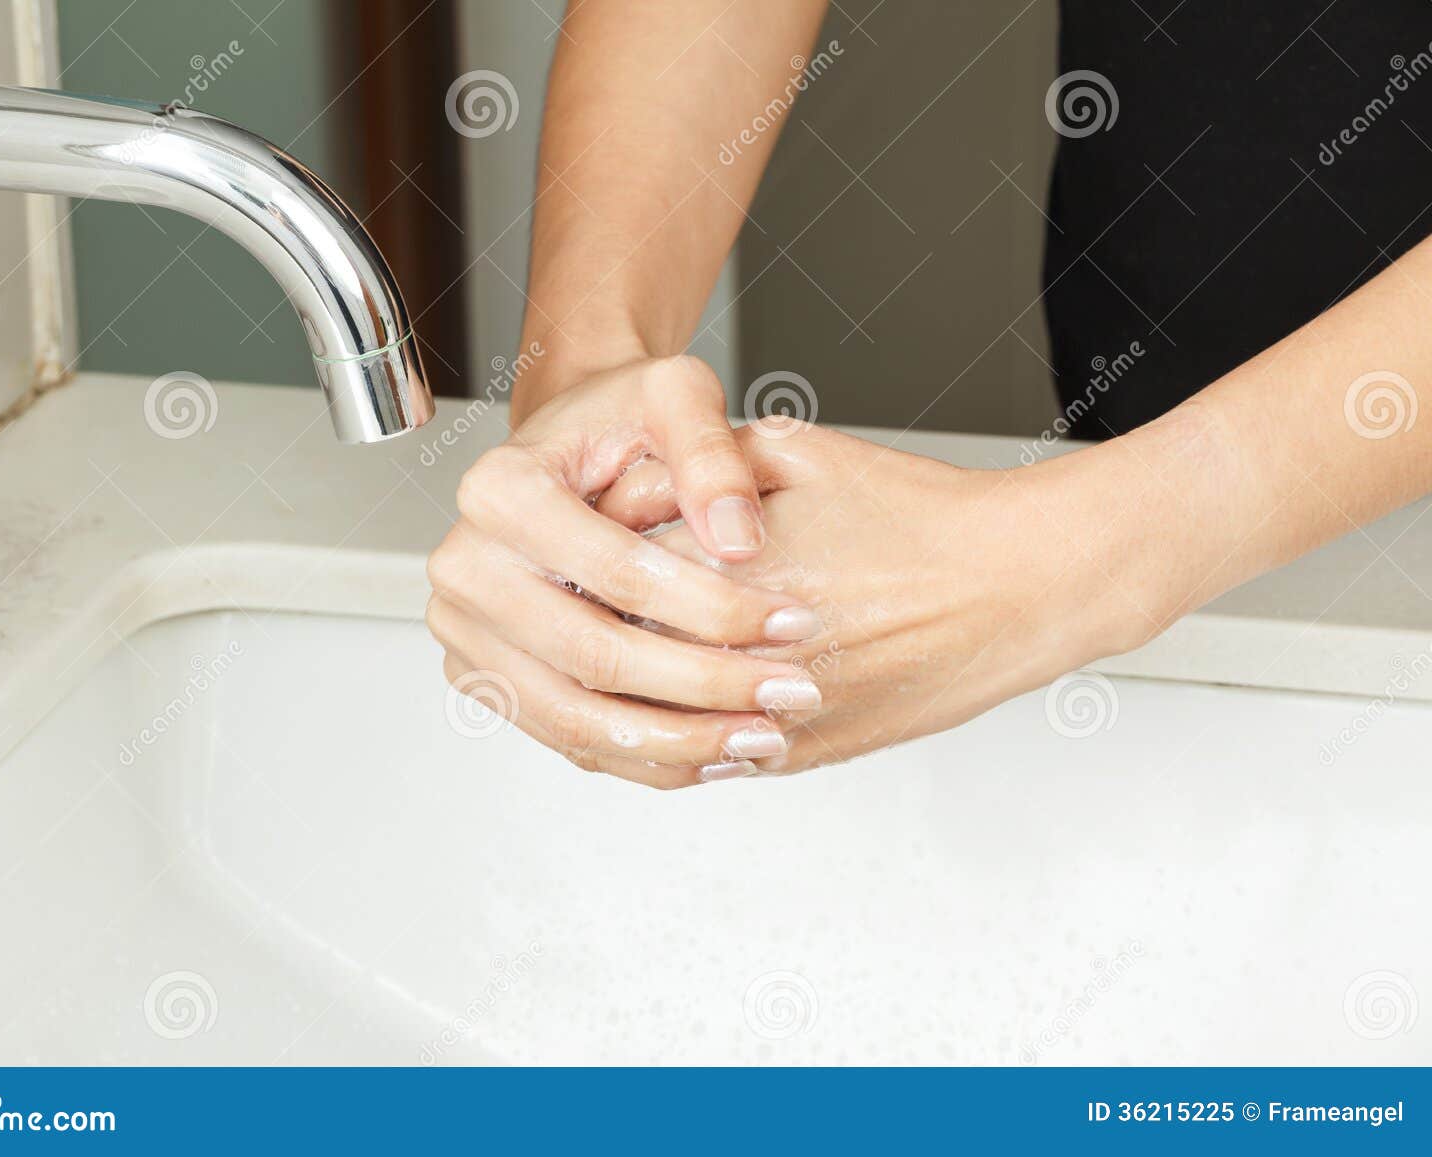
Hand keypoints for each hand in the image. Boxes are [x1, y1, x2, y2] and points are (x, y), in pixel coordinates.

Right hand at [427, 357, 827, 788]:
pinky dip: (645, 756)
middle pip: (594, 658)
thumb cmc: (619, 417)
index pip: (619, 573)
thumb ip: (711, 456)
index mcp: (501, 491)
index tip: (793, 622)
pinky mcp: (487, 677)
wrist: (571, 447)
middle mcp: (467, 568)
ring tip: (761, 736)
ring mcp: (468, 632)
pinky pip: (567, 738)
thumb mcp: (674, 396)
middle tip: (789, 692)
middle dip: (705, 684)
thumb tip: (741, 541)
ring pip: (577, 717)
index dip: (715, 608)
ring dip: (679, 740)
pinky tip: (715, 751)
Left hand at [605, 420, 1163, 775]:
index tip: (570, 556)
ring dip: (621, 695)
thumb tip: (634, 486)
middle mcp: (735, 645)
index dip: (583, 562)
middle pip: (615, 650)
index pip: (603, 570)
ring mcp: (764, 710)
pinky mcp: (797, 753)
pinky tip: (661, 713)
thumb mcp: (801, 450)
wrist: (1015, 585)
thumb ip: (705, 461)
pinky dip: (671, 743)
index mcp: (723, 563)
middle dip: (589, 628)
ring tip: (606, 665)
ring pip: (649, 721)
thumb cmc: (920, 516)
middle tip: (571, 611)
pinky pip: (703, 765)